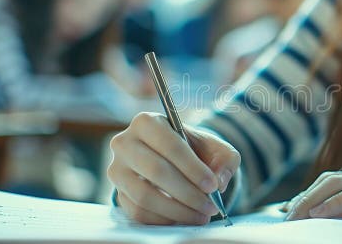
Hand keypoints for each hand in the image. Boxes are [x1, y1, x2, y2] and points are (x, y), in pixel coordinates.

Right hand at [108, 112, 240, 224]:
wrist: (176, 161)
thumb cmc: (195, 151)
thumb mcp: (217, 148)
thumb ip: (225, 160)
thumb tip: (219, 181)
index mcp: (147, 122)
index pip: (171, 146)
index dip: (193, 168)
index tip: (213, 186)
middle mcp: (124, 143)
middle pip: (156, 171)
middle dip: (188, 193)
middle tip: (210, 206)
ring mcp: (117, 170)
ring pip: (145, 196)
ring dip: (178, 210)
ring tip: (201, 215)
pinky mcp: (118, 193)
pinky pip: (138, 212)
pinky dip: (165, 220)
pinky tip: (184, 218)